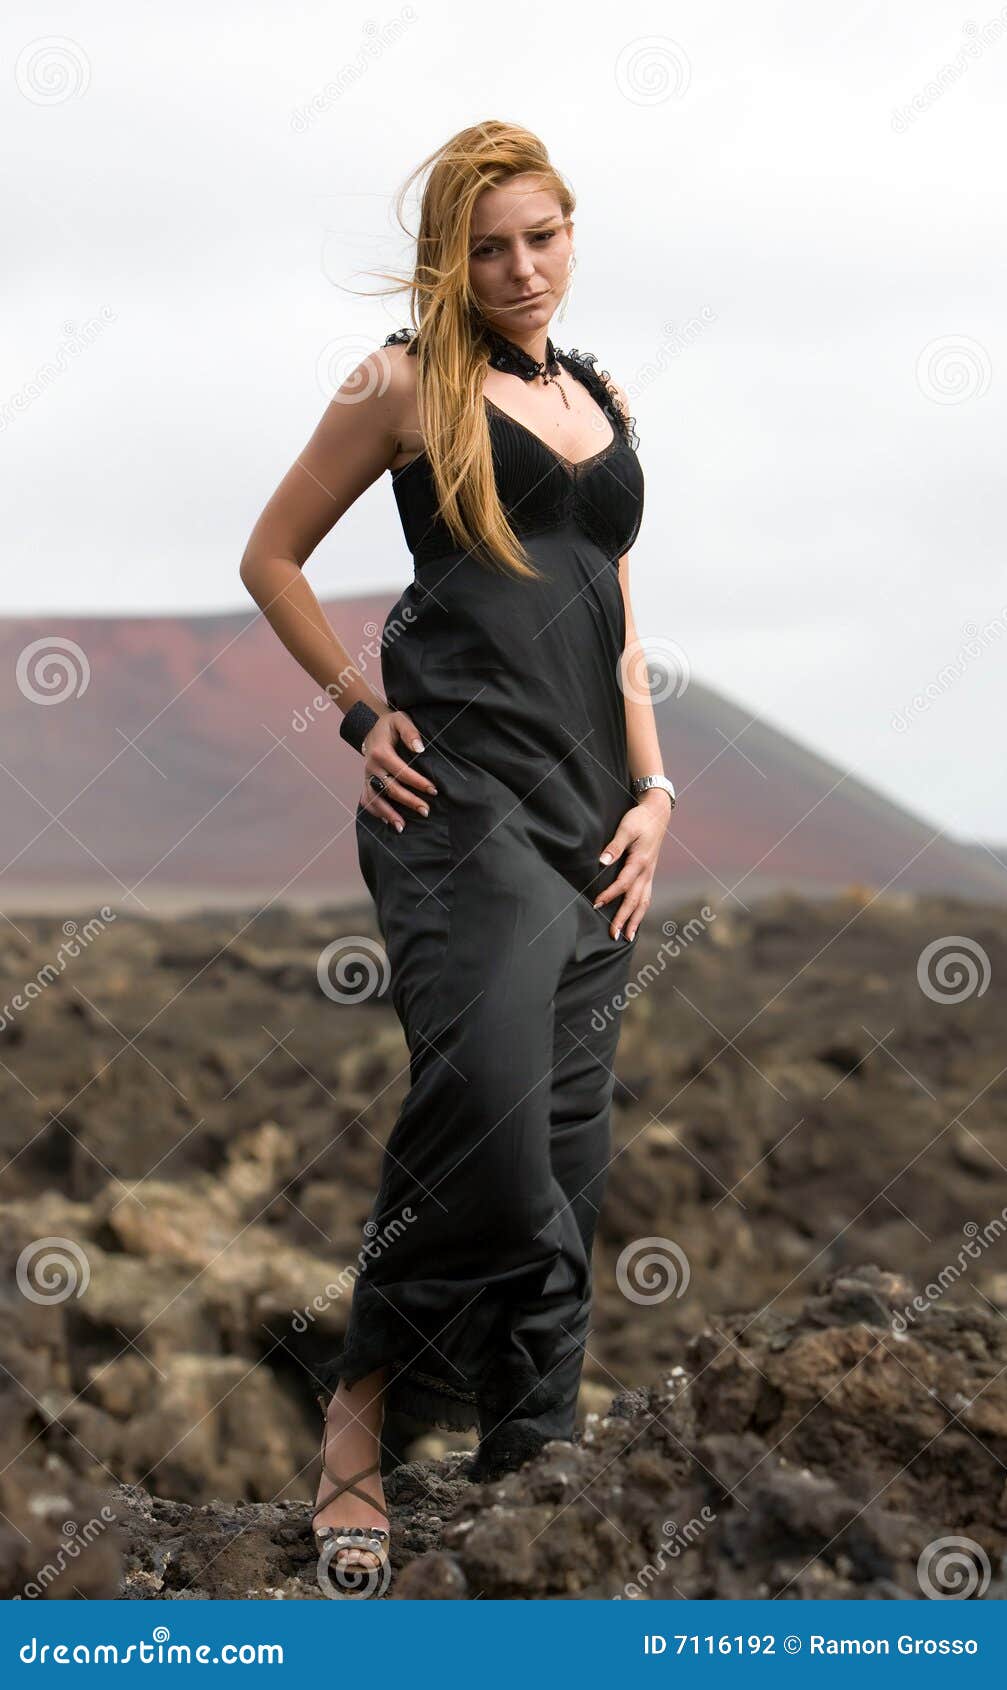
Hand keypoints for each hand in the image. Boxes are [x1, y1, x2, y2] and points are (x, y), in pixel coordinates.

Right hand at [359, 710, 437, 830]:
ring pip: (375, 798)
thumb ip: (410, 732)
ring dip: (388, 813)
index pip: (400, 771)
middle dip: (408, 801)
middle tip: (425, 811)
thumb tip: (420, 748)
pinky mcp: (366, 782)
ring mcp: (367, 776)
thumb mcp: (400, 720)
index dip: (417, 782)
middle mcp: (371, 766)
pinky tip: (388, 822)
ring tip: (402, 827)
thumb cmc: (390, 725)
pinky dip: (376, 812)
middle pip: (390, 788)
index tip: (433, 790)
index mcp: (380, 752)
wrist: (371, 728)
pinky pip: (367, 800)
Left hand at [593, 788, 672, 940]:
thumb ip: (614, 846)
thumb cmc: (640, 819)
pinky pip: (646, 897)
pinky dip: (640, 911)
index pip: (623, 884)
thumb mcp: (626, 828)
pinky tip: (635, 920)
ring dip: (635, 920)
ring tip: (627, 938)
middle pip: (635, 900)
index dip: (609, 895)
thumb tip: (602, 862)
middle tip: (614, 935)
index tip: (595, 904)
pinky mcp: (649, 874)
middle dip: (624, 919)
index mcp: (641, 862)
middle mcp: (647, 872)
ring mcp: (650, 874)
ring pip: (643, 902)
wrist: (658, 813)